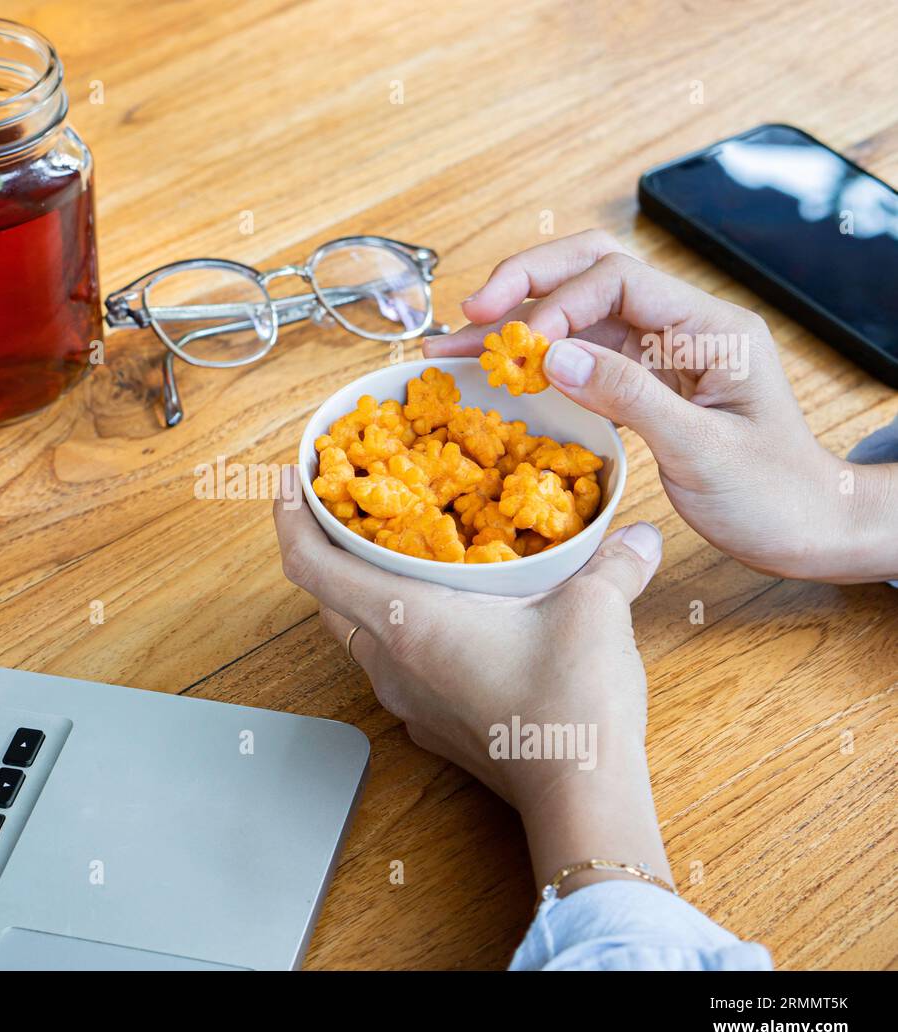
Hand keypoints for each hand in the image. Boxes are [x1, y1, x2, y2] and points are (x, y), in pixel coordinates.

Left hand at [274, 467, 672, 889]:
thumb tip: (638, 536)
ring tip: (404, 555)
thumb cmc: (568, 703)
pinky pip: (397, 666)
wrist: (581, 797)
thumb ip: (613, 562)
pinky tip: (450, 616)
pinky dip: (405, 631)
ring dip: (369, 593)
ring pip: (362, 634)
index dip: (288, 517)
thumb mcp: (595, 610)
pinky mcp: (432, 725)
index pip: (311, 565)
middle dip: (330, 549)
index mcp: (404, 620)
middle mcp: (390, 662)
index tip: (288, 482)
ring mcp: (407, 700)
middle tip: (352, 509)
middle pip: (328, 598)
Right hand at [424, 230, 894, 582]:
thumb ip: (627, 396)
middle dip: (527, 283)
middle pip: (591, 270)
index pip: (619, 280)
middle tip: (471, 311)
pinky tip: (493, 371)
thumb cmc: (774, 494)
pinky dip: (534, 360)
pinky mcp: (642, 384)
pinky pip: (579, 357)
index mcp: (709, 326)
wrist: (808, 529)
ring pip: (577, 314)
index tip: (519, 346)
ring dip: (517, 321)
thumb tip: (552, 356)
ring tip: (456, 341)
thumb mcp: (700, 449)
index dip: (559, 303)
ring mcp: (660, 353)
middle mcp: (682, 326)